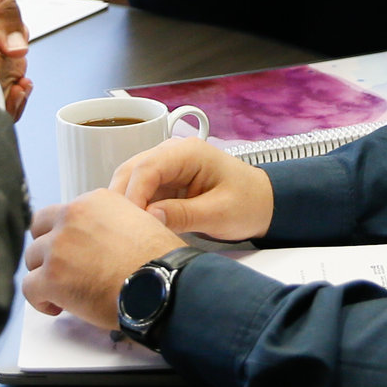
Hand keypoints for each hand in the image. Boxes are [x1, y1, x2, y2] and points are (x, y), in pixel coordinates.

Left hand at [23, 191, 185, 329]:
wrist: (162, 285)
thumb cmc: (160, 261)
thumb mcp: (141, 222)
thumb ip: (114, 223)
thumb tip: (106, 239)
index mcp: (95, 201)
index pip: (64, 213)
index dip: (66, 235)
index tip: (75, 252)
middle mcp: (72, 217)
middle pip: (40, 230)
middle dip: (47, 250)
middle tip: (62, 269)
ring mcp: (58, 247)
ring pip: (31, 259)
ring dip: (44, 275)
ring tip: (63, 292)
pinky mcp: (51, 277)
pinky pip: (29, 287)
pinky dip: (40, 300)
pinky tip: (57, 307)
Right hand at [111, 137, 275, 241]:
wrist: (265, 204)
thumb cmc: (249, 203)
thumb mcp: (219, 213)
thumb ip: (183, 215)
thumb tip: (149, 218)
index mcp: (188, 153)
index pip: (146, 168)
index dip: (132, 195)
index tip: (129, 224)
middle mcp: (172, 153)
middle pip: (130, 171)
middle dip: (122, 200)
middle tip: (121, 232)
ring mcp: (166, 167)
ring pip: (130, 182)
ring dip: (125, 205)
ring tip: (126, 233)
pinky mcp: (164, 183)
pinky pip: (140, 193)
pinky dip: (134, 209)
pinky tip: (134, 228)